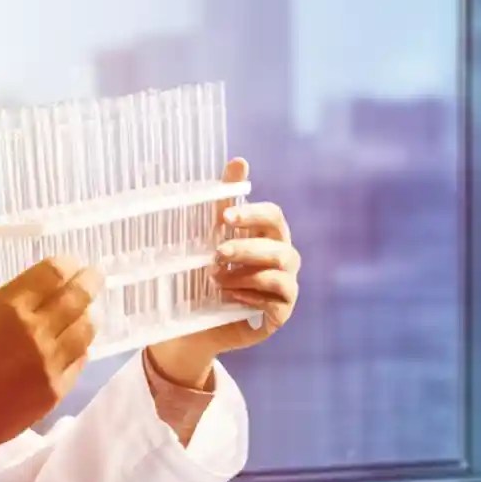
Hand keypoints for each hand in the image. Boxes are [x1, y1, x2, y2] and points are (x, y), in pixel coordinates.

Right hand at [0, 256, 100, 481]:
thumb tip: (24, 295)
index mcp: (8, 308)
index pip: (53, 274)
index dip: (67, 264)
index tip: (71, 263)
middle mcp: (36, 331)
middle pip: (77, 297)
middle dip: (89, 280)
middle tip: (95, 275)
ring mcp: (50, 363)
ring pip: (86, 330)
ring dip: (87, 315)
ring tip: (86, 312)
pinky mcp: (56, 390)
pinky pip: (79, 360)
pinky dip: (79, 347)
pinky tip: (74, 345)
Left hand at [148, 158, 299, 384]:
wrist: (195, 321)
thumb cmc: (208, 270)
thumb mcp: (210, 235)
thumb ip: (224, 200)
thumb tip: (239, 160)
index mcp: (269, 235)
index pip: (273, 216)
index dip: (252, 214)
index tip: (224, 217)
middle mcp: (284, 258)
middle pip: (278, 246)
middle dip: (246, 247)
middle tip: (216, 253)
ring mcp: (286, 287)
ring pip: (278, 274)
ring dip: (244, 274)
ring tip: (216, 279)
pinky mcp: (281, 313)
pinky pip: (276, 301)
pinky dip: (251, 297)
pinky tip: (230, 298)